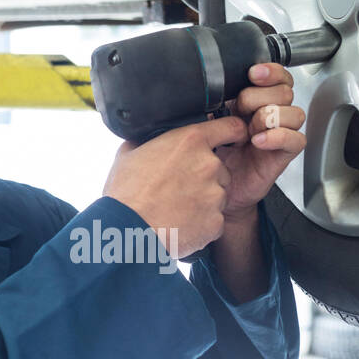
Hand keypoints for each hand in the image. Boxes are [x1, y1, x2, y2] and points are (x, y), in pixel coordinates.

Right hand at [102, 113, 247, 258]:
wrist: (126, 231)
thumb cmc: (125, 193)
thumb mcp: (128, 154)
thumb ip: (147, 141)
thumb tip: (146, 139)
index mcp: (190, 141)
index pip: (231, 127)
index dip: (233, 132)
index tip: (232, 138)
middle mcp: (209, 165)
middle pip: (220, 169)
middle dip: (205, 177)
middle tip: (180, 189)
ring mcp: (215, 195)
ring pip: (218, 196)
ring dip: (203, 201)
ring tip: (176, 209)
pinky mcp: (216, 222)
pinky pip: (214, 221)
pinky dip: (201, 224)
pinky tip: (180, 224)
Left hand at [216, 61, 305, 219]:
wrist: (216, 187)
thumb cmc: (214, 154)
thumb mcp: (210, 122)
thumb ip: (215, 103)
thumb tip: (209, 86)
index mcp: (257, 101)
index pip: (278, 77)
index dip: (271, 72)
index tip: (253, 74)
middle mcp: (272, 114)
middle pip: (285, 91)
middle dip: (260, 97)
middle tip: (240, 112)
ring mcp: (281, 134)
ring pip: (295, 113)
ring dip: (269, 118)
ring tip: (249, 131)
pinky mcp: (284, 155)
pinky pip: (296, 139)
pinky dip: (277, 137)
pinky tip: (258, 141)